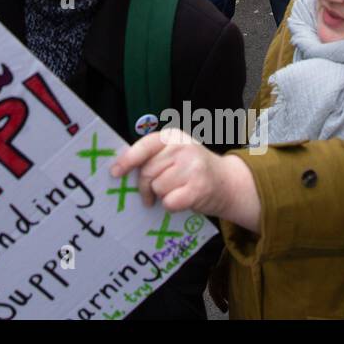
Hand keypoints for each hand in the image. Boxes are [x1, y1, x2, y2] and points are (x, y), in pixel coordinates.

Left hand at [110, 127, 259, 230]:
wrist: (229, 183)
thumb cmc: (194, 170)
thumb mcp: (175, 154)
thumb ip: (153, 157)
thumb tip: (121, 169)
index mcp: (173, 137)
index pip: (144, 146)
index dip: (127, 160)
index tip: (115, 172)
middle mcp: (183, 148)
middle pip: (147, 171)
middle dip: (145, 187)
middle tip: (149, 195)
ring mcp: (192, 167)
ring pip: (157, 188)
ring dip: (162, 195)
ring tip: (176, 191)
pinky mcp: (198, 188)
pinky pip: (169, 202)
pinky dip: (172, 206)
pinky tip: (183, 199)